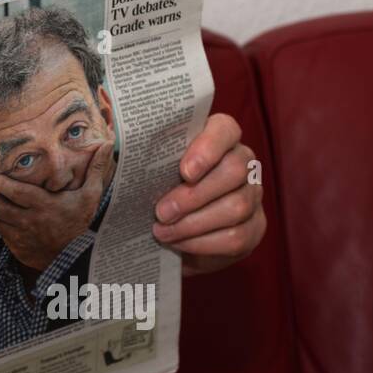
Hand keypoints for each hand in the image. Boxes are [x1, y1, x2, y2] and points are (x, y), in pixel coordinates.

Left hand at [0, 140, 114, 268]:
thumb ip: (95, 169)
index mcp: (45, 206)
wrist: (79, 256)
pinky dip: (0, 223)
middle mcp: (31, 222)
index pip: (16, 193)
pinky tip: (5, 216)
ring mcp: (23, 237)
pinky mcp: (18, 248)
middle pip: (1, 205)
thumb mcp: (90, 195)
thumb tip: (107, 144)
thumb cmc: (83, 221)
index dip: (2, 183)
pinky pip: (2, 234)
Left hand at [152, 113, 265, 275]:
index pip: (225, 129)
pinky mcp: (255, 227)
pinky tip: (178, 243)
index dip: (208, 148)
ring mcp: (253, 194)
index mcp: (218, 138)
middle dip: (194, 195)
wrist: (174, 232)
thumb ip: (150, 160)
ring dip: (193, 223)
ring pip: (236, 206)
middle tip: (160, 211)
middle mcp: (243, 162)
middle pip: (234, 170)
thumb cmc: (160, 190)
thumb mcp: (154, 171)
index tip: (184, 171)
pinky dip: (202, 243)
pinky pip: (236, 236)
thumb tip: (116, 156)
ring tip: (162, 231)